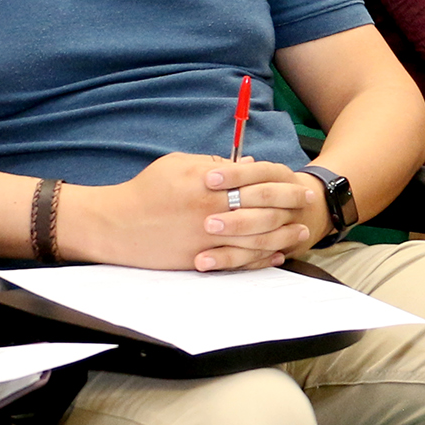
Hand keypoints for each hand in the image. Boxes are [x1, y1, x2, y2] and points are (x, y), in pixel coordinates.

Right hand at [63, 154, 319, 270]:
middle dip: (288, 205)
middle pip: (261, 208)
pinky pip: (237, 260)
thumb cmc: (146, 190)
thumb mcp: (177, 164)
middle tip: (307, 203)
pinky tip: (274, 255)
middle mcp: (210, 211)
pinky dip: (258, 258)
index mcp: (206, 183)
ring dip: (281, 235)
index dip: (279, 179)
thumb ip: (213, 164)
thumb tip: (246, 163)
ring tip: (300, 232)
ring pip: (254, 238)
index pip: (253, 178)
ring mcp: (205, 238)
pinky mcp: (198, 259)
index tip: (296, 179)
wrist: (116, 225)